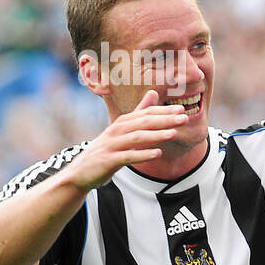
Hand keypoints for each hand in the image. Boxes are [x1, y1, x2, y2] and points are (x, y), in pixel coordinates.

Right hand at [67, 90, 188, 190]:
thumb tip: (153, 92)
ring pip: (136, 137)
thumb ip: (139, 113)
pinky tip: (157, 154)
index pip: (145, 113)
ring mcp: (111, 145)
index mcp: (122, 123)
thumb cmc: (107, 150)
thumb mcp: (123, 130)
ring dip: (156, 135)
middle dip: (164, 120)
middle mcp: (116, 131)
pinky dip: (142, 154)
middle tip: (183, 118)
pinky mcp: (108, 160)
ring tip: (174, 134)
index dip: (163, 111)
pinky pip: (127, 156)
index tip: (181, 110)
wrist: (81, 172)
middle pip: (142, 122)